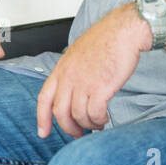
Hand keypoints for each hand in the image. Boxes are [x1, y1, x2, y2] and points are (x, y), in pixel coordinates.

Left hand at [36, 4, 148, 138]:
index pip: (44, 98)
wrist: (123, 31)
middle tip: (78, 133)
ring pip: (78, 116)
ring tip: (97, 123)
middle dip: (69, 128)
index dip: (42, 118)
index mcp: (62, 68)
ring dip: (88, 124)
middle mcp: (69, 76)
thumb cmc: (106, 40)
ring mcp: (84, 82)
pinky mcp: (101, 88)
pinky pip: (95, 113)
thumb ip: (72, 72)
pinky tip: (104, 118)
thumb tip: (72, 91)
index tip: (43, 133)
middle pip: (60, 112)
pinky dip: (99, 120)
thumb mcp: (78, 54)